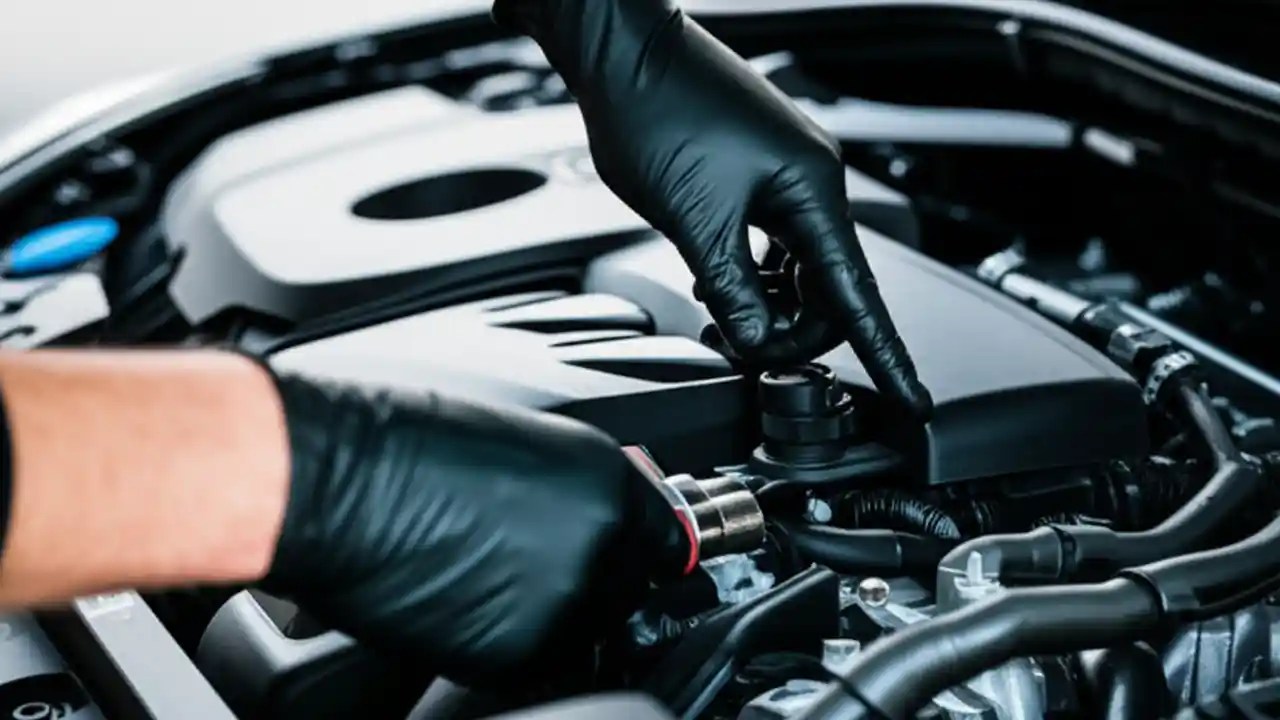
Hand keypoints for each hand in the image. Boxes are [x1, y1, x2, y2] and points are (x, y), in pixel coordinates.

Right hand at [257, 374, 688, 683]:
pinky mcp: (516, 654)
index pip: (667, 541)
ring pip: (582, 629)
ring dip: (551, 614)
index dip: (641, 551)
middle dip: (589, 580)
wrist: (339, 484)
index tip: (635, 563)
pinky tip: (466, 601)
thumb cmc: (406, 446)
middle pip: (625, 589)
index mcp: (609, 485)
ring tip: (487, 576)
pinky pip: (534, 658)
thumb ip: (579, 488)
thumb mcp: (524, 444)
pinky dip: (508, 640)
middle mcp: (600, 547)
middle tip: (529, 563)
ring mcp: (562, 606)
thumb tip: (597, 517)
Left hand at [494, 0, 931, 417]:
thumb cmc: (659, 113)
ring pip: (796, 268)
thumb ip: (734, 290)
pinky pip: (772, 243)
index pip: (858, 294)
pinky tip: (719, 279)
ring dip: (766, 302)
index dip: (886, 353)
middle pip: (827, 288)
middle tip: (741, 345)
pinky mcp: (759, 174)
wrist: (625, 56)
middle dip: (791, 328)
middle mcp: (811, 183)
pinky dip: (751, 273)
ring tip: (721, 314)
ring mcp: (786, 176)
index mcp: (812, 191)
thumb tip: (758, 340)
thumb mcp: (695, 221)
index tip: (911, 397)